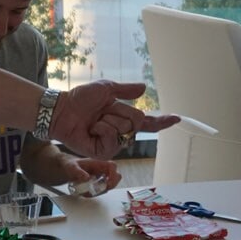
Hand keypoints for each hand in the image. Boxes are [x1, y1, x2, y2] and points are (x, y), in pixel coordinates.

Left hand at [52, 81, 179, 158]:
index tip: (177, 118)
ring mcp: (113, 144)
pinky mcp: (103, 152)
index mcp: (124, 117)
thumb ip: (126, 90)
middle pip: (137, 122)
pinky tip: (92, 128)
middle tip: (102, 111)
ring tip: (95, 120)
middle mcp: (121, 132)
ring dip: (109, 119)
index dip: (163, 121)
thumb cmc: (81, 99)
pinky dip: (102, 128)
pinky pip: (113, 137)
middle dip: (120, 112)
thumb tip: (144, 88)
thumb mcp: (107, 88)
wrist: (63, 109)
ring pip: (125, 129)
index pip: (148, 122)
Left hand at [66, 157, 120, 193]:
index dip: (113, 174)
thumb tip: (87, 177)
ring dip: (100, 191)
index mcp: (98, 163)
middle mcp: (102, 170)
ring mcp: (101, 177)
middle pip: (116, 176)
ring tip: (86, 192)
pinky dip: (94, 194)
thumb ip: (78, 172)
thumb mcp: (72, 167)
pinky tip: (84, 192)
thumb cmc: (71, 165)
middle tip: (100, 190)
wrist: (67, 168)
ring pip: (109, 186)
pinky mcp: (98, 183)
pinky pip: (101, 190)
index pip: (112, 166)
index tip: (108, 182)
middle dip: (111, 185)